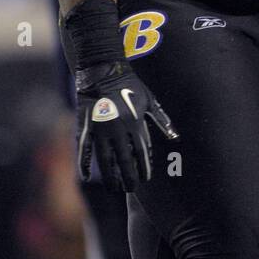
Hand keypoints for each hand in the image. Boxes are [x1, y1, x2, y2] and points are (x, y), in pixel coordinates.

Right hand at [75, 61, 177, 190]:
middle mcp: (118, 128)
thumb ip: (161, 120)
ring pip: (105, 159)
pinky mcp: (86, 126)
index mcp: (135, 122)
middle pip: (124, 159)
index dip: (144, 167)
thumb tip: (175, 137)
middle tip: (131, 188)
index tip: (145, 178)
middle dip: (128, 176)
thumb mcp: (149, 100)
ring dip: (110, 175)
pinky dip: (84, 163)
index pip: (142, 152)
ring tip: (114, 188)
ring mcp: (100, 128)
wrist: (102, 70)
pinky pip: (84, 149)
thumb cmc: (129, 84)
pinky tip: (85, 177)